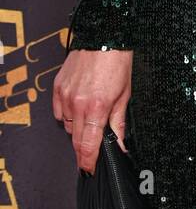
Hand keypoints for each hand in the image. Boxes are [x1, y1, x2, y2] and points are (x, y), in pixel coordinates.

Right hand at [53, 48, 132, 173]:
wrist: (104, 37)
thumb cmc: (118, 63)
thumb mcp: (125, 95)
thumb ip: (118, 124)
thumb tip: (120, 146)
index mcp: (97, 108)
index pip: (88, 146)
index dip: (88, 162)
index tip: (89, 171)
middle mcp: (78, 104)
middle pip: (76, 140)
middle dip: (84, 148)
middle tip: (91, 149)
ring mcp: (65, 96)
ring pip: (68, 126)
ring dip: (78, 128)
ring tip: (91, 115)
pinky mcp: (57, 88)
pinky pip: (59, 112)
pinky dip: (68, 114)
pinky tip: (79, 105)